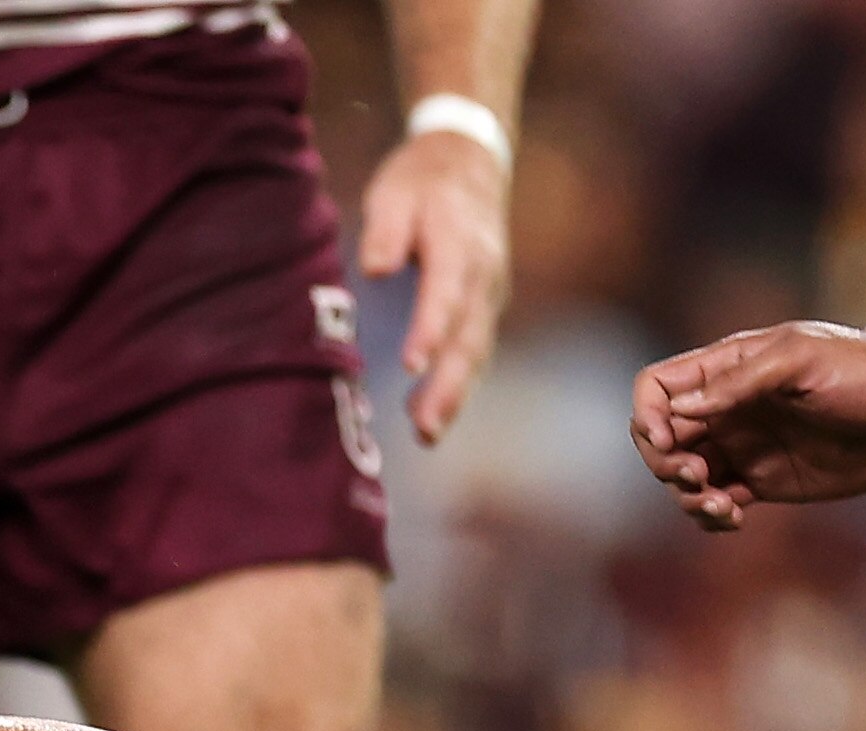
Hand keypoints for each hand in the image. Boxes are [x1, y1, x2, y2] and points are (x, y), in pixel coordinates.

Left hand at [357, 129, 510, 443]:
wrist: (470, 161)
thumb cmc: (421, 181)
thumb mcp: (396, 191)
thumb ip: (386, 229)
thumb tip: (377, 268)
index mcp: (459, 244)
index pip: (446, 293)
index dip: (430, 330)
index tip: (411, 364)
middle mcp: (482, 275)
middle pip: (468, 336)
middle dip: (448, 384)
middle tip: (425, 426)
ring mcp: (488, 294)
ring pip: (476, 351)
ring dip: (455, 395)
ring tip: (428, 434)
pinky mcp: (483, 307)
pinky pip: (474, 351)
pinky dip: (458, 385)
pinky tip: (432, 417)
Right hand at [630, 320, 865, 529]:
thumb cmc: (865, 370)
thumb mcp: (801, 360)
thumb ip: (738, 383)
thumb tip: (677, 410)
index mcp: (727, 371)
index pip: (656, 389)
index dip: (647, 415)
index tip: (668, 439)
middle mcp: (726, 410)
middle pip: (661, 439)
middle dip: (665, 464)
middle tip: (697, 476)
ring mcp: (742, 447)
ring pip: (682, 479)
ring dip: (687, 498)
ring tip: (723, 506)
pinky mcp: (762, 481)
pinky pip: (715, 504)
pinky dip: (711, 517)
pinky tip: (734, 517)